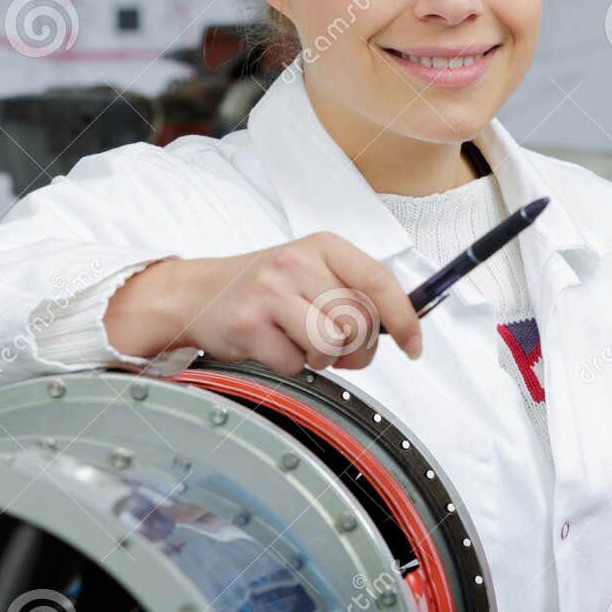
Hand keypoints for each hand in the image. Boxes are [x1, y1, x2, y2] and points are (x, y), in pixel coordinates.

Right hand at [105, 232, 423, 376]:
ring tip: (303, 344)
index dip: (404, 318)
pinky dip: (291, 365)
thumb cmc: (265, 288)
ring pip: (330, 345)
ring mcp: (271, 291)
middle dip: (358, 349)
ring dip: (323, 358)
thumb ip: (353, 291)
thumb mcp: (311, 271)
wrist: (197, 293)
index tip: (414, 345)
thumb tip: (402, 326)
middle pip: (358, 322)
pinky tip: (273, 345)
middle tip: (340, 351)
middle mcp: (297, 262)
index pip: (379, 281)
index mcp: (323, 245)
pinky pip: (295, 363)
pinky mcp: (250, 324)